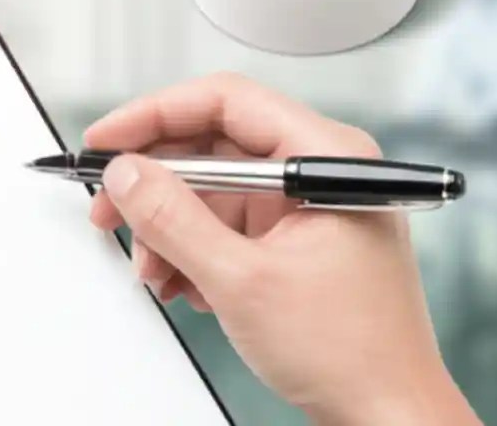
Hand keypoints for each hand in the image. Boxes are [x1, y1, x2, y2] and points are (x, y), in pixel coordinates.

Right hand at [86, 73, 478, 425]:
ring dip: (173, 229)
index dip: (155, 115)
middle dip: (157, 185)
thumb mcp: (242, 281)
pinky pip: (228, 225)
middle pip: (214, 146)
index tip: (108, 139)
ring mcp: (307, 207)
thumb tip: (127, 173)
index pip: (226, 102)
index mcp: (326, 157)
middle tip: (111, 208)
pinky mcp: (295, 240)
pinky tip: (184, 283)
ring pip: (213, 191)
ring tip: (156, 269)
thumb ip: (174, 220)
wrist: (389, 416)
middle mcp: (319, 172)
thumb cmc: (354, 353)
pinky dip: (195, 251)